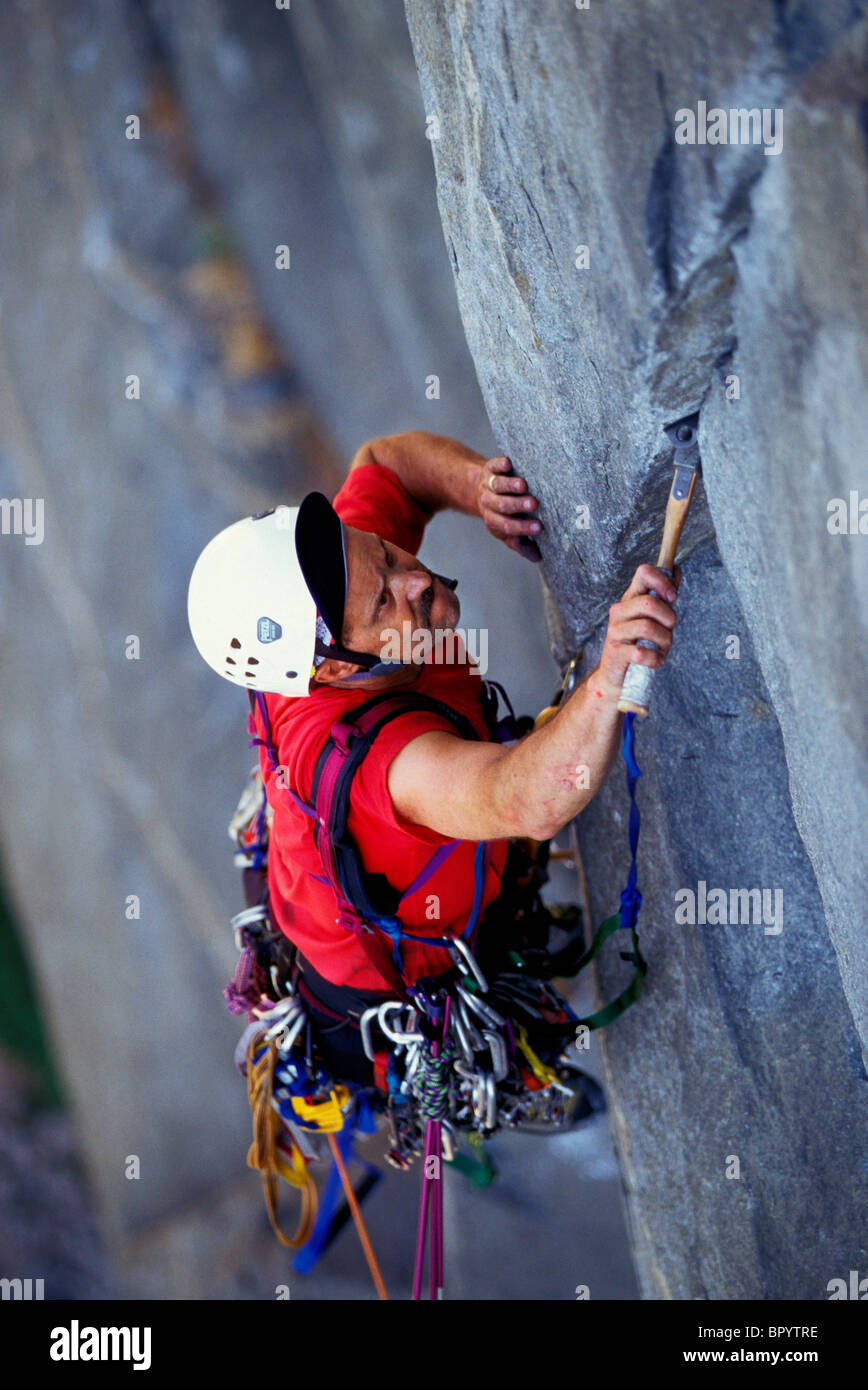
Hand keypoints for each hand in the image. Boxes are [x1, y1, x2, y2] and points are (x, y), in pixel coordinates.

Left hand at [477, 456, 542, 560]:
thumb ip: (521, 544)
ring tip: (523, 486)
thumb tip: (537, 557)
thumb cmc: (501, 513)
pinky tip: (509, 464)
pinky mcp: (491, 468)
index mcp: (495, 521)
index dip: (522, 528)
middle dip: (518, 506)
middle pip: (503, 506)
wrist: (478, 489)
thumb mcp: (506, 530)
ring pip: (498, 486)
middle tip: (534, 505)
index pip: (508, 527)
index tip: (539, 528)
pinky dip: (501, 465)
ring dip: (510, 486)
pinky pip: (495, 466)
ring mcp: (489, 484)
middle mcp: (490, 503)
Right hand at [596, 563, 680, 697]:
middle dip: (668, 618)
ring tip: (663, 648)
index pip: (643, 573)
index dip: (662, 581)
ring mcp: (616, 632)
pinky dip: (655, 659)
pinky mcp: (616, 653)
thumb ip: (664, 596)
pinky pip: (641, 653)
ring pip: (648, 628)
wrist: (616, 676)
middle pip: (649, 602)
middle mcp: (619, 612)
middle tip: (670, 629)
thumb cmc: (638, 644)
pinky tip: (655, 660)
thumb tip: (675, 570)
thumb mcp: (653, 617)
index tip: (672, 597)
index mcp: (630, 599)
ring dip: (664, 641)